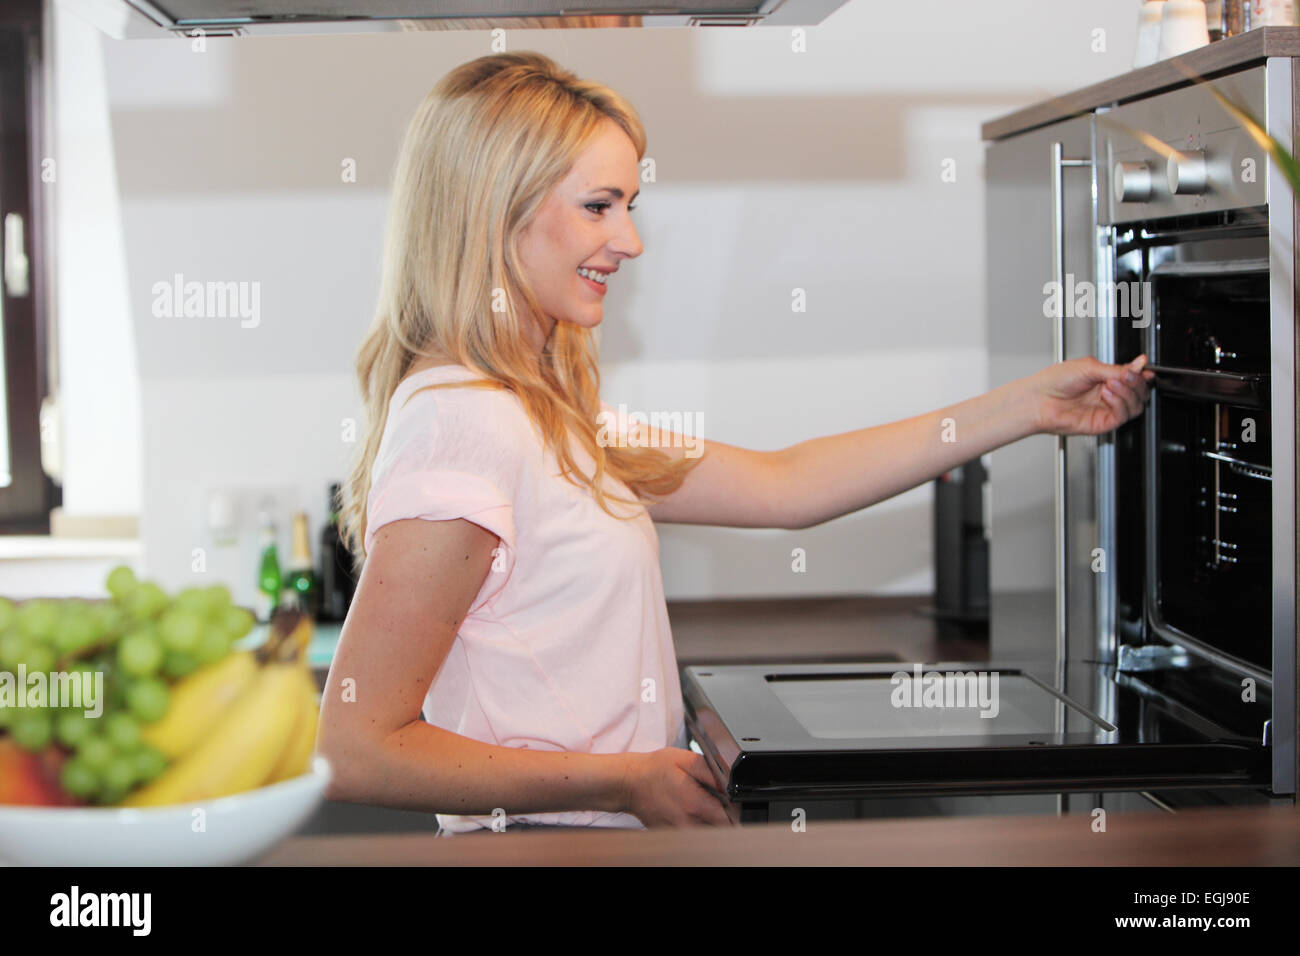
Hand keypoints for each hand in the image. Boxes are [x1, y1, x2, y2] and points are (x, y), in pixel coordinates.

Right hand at [617, 748, 732, 827]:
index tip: (731, 800)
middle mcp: (688, 824)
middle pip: (721, 829)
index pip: (730, 819)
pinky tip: (688, 810)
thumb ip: (712, 772)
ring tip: (700, 804)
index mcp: (695, 805)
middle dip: (724, 816)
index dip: (735, 809)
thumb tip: (730, 782)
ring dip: (710, 822)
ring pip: (708, 834)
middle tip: (715, 800)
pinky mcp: (672, 836)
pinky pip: (693, 835)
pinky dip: (696, 825)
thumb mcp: (685, 760)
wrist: (628, 783)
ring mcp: (679, 833)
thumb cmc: (654, 770)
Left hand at [1029, 354, 1154, 436]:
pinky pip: (1123, 415)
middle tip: (1128, 375)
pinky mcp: (1102, 423)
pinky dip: (1119, 403)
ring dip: (1128, 392)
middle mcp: (1107, 395)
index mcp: (1104, 379)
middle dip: (1137, 383)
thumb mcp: (1089, 367)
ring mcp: (1105, 410)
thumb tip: (1138, 364)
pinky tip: (1107, 394)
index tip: (1145, 368)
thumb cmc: (1054, 382)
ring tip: (1112, 383)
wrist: (1039, 399)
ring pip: (1135, 405)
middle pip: (1139, 393)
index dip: (1142, 374)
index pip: (1133, 378)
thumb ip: (1116, 368)